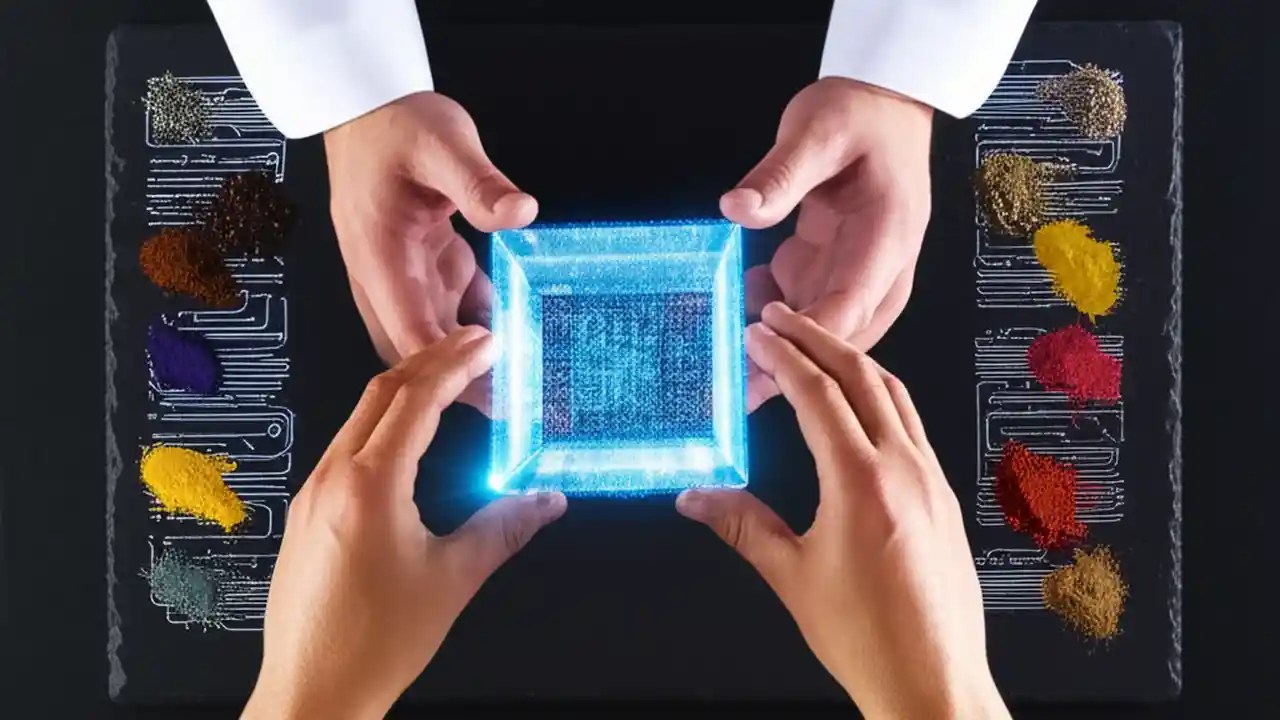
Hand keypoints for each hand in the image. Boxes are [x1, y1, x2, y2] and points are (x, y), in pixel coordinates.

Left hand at [242, 328, 566, 719]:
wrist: (312, 692)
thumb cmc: (377, 642)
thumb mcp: (453, 579)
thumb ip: (503, 527)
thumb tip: (546, 499)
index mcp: (369, 485)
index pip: (416, 398)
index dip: (455, 363)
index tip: (486, 342)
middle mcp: (331, 478)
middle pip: (381, 393)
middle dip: (430, 360)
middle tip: (472, 344)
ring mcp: (312, 494)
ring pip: (358, 418)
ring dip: (403, 389)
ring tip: (446, 379)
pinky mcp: (307, 515)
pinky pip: (345, 447)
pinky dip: (381, 423)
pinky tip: (407, 437)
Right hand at [325, 91, 537, 412]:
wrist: (365, 110)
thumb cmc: (392, 124)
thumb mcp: (442, 143)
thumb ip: (479, 182)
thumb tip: (519, 213)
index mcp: (381, 257)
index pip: (412, 330)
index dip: (448, 365)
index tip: (491, 386)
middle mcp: (385, 277)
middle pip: (418, 349)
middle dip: (460, 383)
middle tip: (513, 407)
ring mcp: (402, 275)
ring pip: (434, 335)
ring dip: (472, 360)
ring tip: (521, 384)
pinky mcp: (421, 266)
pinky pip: (449, 309)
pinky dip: (479, 325)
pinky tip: (516, 333)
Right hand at [677, 303, 1006, 718]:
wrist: (933, 681)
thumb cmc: (869, 638)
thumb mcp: (790, 576)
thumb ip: (742, 525)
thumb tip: (697, 497)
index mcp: (862, 481)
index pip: (817, 393)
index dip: (782, 356)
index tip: (758, 335)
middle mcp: (905, 469)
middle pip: (861, 376)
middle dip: (818, 338)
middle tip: (783, 316)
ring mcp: (932, 480)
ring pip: (895, 394)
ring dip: (854, 360)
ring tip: (819, 345)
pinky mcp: (944, 497)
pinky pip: (913, 425)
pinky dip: (881, 396)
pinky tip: (863, 406)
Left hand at [722, 78, 932, 411]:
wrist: (883, 106)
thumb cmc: (862, 116)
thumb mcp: (818, 132)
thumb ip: (781, 173)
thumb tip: (739, 208)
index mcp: (886, 239)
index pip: (849, 307)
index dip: (804, 335)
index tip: (758, 348)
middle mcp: (879, 269)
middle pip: (839, 338)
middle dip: (788, 366)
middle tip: (733, 387)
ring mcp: (857, 276)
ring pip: (819, 334)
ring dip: (774, 350)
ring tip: (722, 364)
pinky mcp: (834, 273)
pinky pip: (802, 311)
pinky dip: (767, 319)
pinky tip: (733, 312)